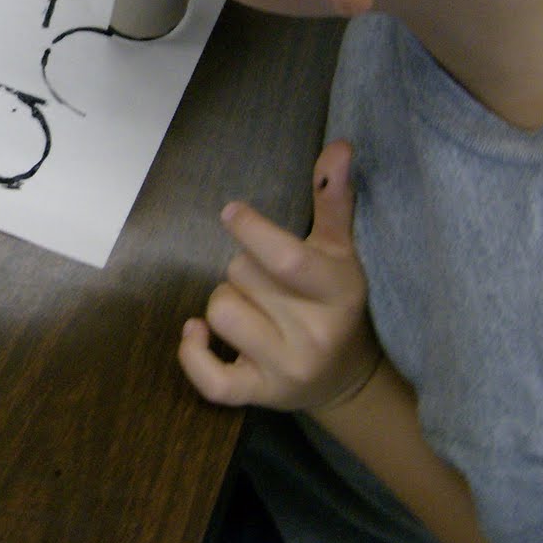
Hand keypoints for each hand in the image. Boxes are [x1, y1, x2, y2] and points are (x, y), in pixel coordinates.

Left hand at [178, 140, 381, 411]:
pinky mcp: (259, 395)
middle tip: (270, 282)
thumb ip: (333, 201)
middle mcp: (314, 334)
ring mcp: (286, 368)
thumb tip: (340, 147)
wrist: (348, 379)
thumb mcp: (342, 253)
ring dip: (224, 302)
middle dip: (245, 269)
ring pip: (221, 311)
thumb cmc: (337, 302)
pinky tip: (197, 333)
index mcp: (337, 292)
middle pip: (242, 276)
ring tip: (253, 308)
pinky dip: (194, 353)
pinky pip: (210, 379)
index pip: (287, 260)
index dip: (252, 231)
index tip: (232, 212)